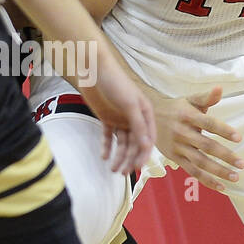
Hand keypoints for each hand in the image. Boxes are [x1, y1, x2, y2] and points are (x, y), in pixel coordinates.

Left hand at [82, 60, 155, 175]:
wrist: (94, 70)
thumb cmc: (116, 83)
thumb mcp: (130, 104)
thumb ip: (138, 124)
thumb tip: (146, 145)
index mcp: (145, 114)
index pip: (148, 139)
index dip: (144, 154)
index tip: (137, 167)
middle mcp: (135, 118)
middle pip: (134, 144)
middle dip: (129, 159)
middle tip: (122, 172)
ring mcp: (121, 119)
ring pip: (122, 143)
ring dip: (119, 156)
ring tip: (113, 169)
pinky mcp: (107, 118)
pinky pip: (109, 137)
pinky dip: (107, 147)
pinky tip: (104, 157)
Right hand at [150, 86, 243, 191]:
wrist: (148, 119)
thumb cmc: (176, 109)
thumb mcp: (190, 100)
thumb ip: (206, 97)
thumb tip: (220, 88)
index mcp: (188, 116)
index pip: (208, 123)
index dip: (223, 130)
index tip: (238, 138)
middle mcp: (182, 133)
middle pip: (206, 146)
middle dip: (225, 155)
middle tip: (242, 164)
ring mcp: (178, 147)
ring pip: (200, 162)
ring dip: (218, 171)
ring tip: (235, 177)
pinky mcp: (175, 158)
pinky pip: (192, 171)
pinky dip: (207, 180)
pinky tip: (221, 187)